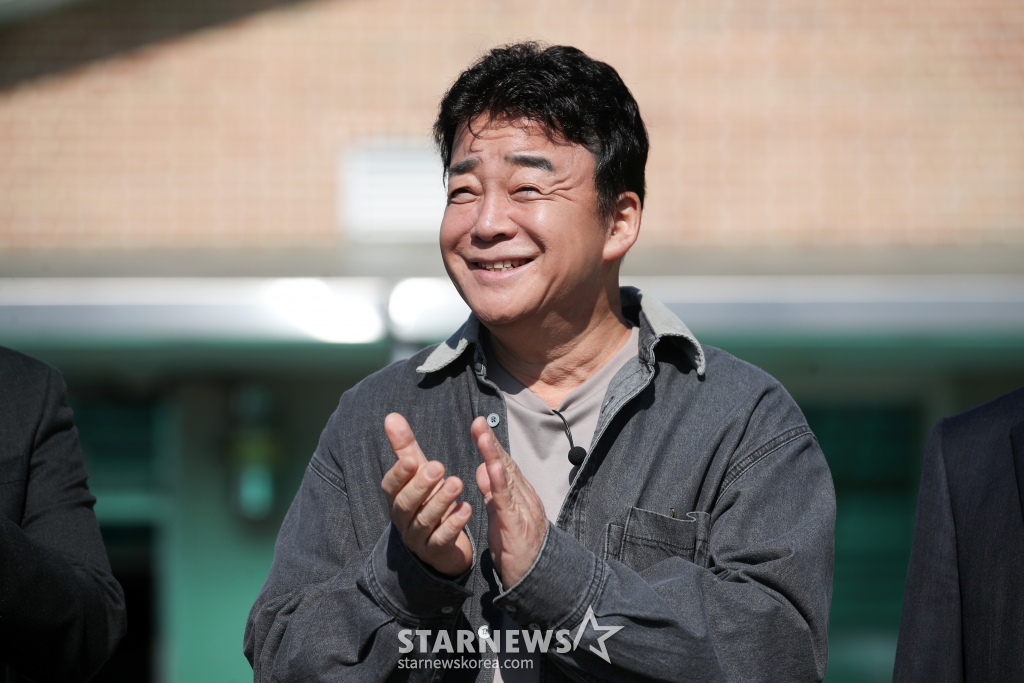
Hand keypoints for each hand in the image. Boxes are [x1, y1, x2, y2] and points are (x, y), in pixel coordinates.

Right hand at [381, 413, 473, 576]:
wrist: (443, 544)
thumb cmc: (428, 500)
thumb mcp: (419, 473)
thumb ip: (406, 447)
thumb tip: (391, 416)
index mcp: (396, 499)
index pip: (390, 487)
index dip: (399, 474)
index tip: (412, 459)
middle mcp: (403, 520)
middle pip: (405, 505)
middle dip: (421, 486)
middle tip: (439, 467)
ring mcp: (417, 538)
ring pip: (425, 521)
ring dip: (441, 502)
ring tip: (458, 483)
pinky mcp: (435, 552)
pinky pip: (442, 539)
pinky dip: (454, 524)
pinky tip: (467, 508)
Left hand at [473, 416, 548, 586]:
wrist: (539, 581)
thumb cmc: (518, 550)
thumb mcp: (500, 517)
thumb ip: (492, 494)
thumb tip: (482, 468)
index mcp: (519, 496)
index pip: (504, 465)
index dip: (492, 446)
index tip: (479, 426)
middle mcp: (524, 498)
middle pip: (506, 465)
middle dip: (492, 442)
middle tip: (478, 422)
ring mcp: (523, 511)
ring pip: (507, 478)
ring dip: (494, 455)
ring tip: (483, 435)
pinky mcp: (518, 526)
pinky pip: (507, 502)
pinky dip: (499, 483)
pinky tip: (491, 468)